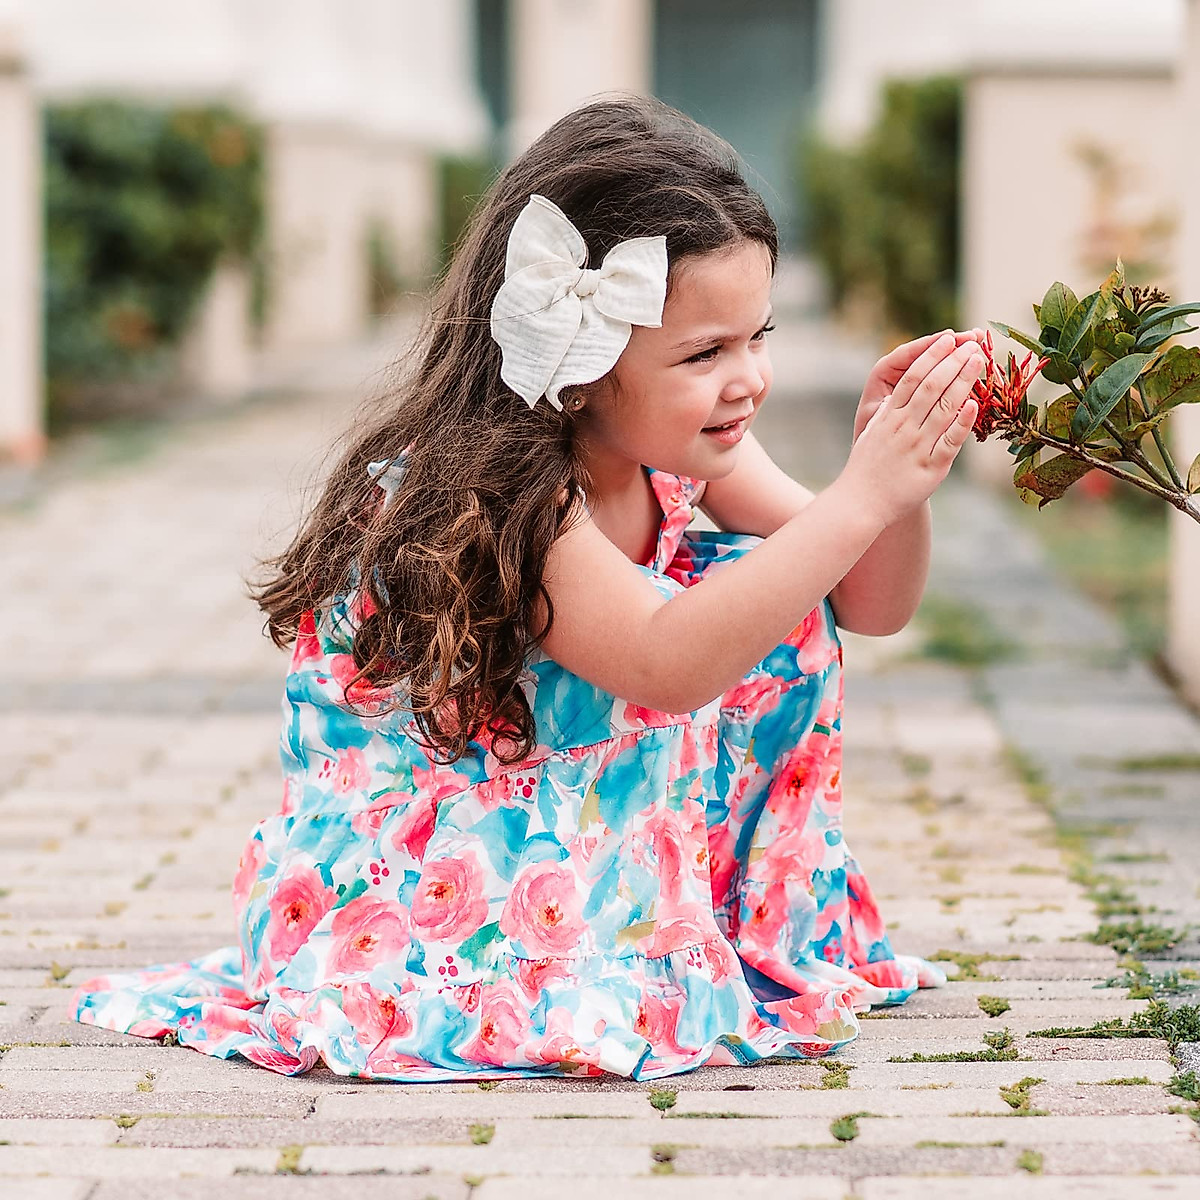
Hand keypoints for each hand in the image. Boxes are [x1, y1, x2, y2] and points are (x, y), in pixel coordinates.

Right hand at [838, 332, 987, 527]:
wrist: (860, 503)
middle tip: (972, 344)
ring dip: (964, 382)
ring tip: (979, 362)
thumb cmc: (867, 468)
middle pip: (931, 387)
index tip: (948, 338)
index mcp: (888, 417)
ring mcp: (917, 447)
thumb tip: (907, 390)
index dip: (931, 355)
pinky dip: (963, 423)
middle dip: (953, 362)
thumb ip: (890, 411)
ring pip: (944, 409)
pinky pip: (950, 442)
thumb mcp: (872, 432)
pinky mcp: (931, 468)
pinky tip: (976, 405)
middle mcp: (903, 428)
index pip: (912, 378)